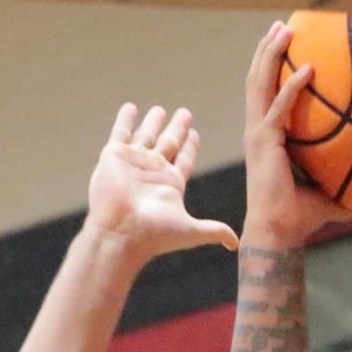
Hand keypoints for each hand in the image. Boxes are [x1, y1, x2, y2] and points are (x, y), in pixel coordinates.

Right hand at [86, 104, 238, 260]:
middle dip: (177, 129)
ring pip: (146, 136)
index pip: (184, 160)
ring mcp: (133, 163)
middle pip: (168, 144)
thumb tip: (236, 244)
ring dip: (153, 123)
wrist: (120, 232)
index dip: (190, 147)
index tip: (195, 134)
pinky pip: (121, 132)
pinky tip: (130, 107)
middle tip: (185, 113)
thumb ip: (214, 230)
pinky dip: (125, 120)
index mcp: (171, 185)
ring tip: (160, 109)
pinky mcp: (114, 156)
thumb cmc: (154, 234)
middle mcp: (152, 172)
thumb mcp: (191, 230)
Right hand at [242, 21, 351, 246]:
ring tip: (283, 30)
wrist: (279, 231)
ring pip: (259, 83)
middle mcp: (258, 130)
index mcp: (268, 137)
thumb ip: (350, 187)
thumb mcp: (331, 195)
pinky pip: (280, 106)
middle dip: (268, 50)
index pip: (266, 94)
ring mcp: (258, 133)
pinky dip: (292, 86)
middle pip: (258, 80)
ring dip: (271, 55)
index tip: (285, 47)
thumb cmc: (300, 217)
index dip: (272, 69)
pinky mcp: (264, 141)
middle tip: (281, 26)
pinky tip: (309, 68)